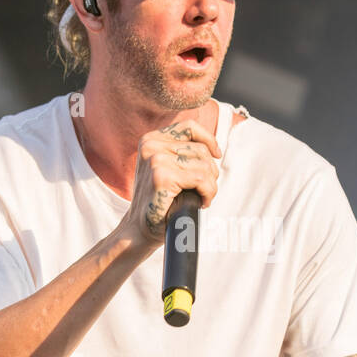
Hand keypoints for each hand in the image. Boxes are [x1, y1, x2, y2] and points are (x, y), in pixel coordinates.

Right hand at [119, 117, 221, 249]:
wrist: (139, 229)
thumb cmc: (159, 201)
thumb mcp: (166, 169)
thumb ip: (181, 153)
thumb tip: (213, 148)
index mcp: (150, 140)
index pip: (188, 128)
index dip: (208, 139)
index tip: (216, 154)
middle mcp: (151, 146)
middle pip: (201, 150)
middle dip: (210, 172)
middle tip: (203, 190)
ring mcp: (156, 160)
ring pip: (204, 165)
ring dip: (210, 185)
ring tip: (201, 197)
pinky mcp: (162, 177)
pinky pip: (202, 179)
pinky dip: (208, 192)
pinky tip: (202, 203)